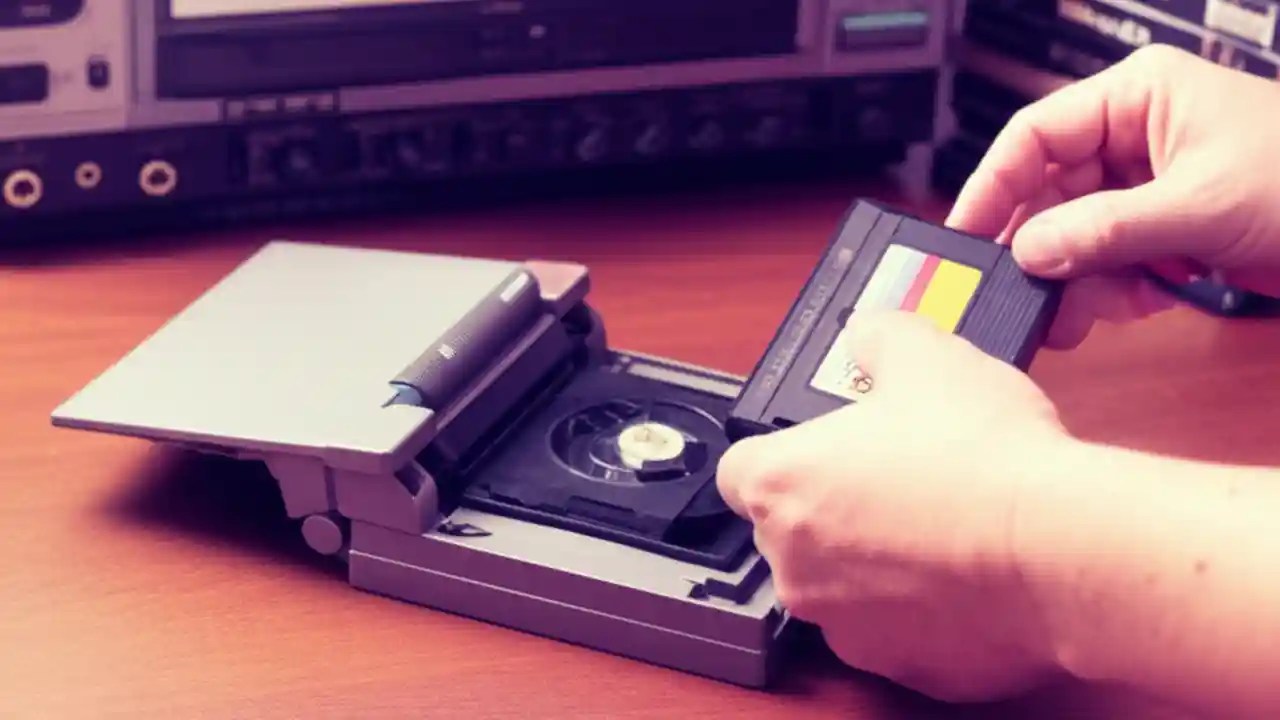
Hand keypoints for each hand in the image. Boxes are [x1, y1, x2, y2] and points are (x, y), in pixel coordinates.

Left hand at [717, 310, 1069, 701]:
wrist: (1061, 548)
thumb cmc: (985, 459)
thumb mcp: (927, 356)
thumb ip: (879, 337)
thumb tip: (869, 334)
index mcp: (780, 487)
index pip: (740, 470)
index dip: (783, 450)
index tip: (824, 445)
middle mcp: (796, 566)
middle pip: (793, 529)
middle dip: (838, 505)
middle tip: (899, 474)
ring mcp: (845, 625)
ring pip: (845, 585)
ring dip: (879, 559)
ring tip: (945, 519)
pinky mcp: (903, 667)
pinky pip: (901, 630)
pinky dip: (926, 608)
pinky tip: (971, 571)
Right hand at [947, 44, 1279, 347]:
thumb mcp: (1198, 205)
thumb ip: (1103, 230)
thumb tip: (1029, 250)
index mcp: (1136, 97)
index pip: (1035, 136)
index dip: (992, 186)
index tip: (965, 235)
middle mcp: (1135, 136)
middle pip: (1051, 193)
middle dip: (1041, 248)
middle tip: (1019, 294)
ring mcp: (1150, 184)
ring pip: (1077, 234)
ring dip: (1077, 278)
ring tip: (1077, 315)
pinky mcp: (1168, 227)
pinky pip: (1112, 258)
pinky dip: (1112, 288)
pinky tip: (1128, 304)